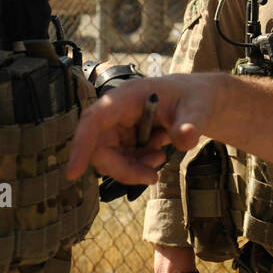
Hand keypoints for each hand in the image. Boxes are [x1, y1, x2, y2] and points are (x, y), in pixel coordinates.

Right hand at [66, 74, 216, 182]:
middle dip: (123, 168)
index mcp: (127, 97)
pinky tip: (158, 153)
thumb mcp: (199, 109)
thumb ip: (191, 124)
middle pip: (99, 148)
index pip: (94, 119)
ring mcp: (118, 126)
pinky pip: (120, 161)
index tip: (72, 173)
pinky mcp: (124, 139)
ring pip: (109, 158)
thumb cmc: (196, 99)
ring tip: (161, 156)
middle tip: (152, 176)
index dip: (81, 144)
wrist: (199, 102)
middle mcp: (116, 112)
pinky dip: (138, 166)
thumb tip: (185, 138)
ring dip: (133, 168)